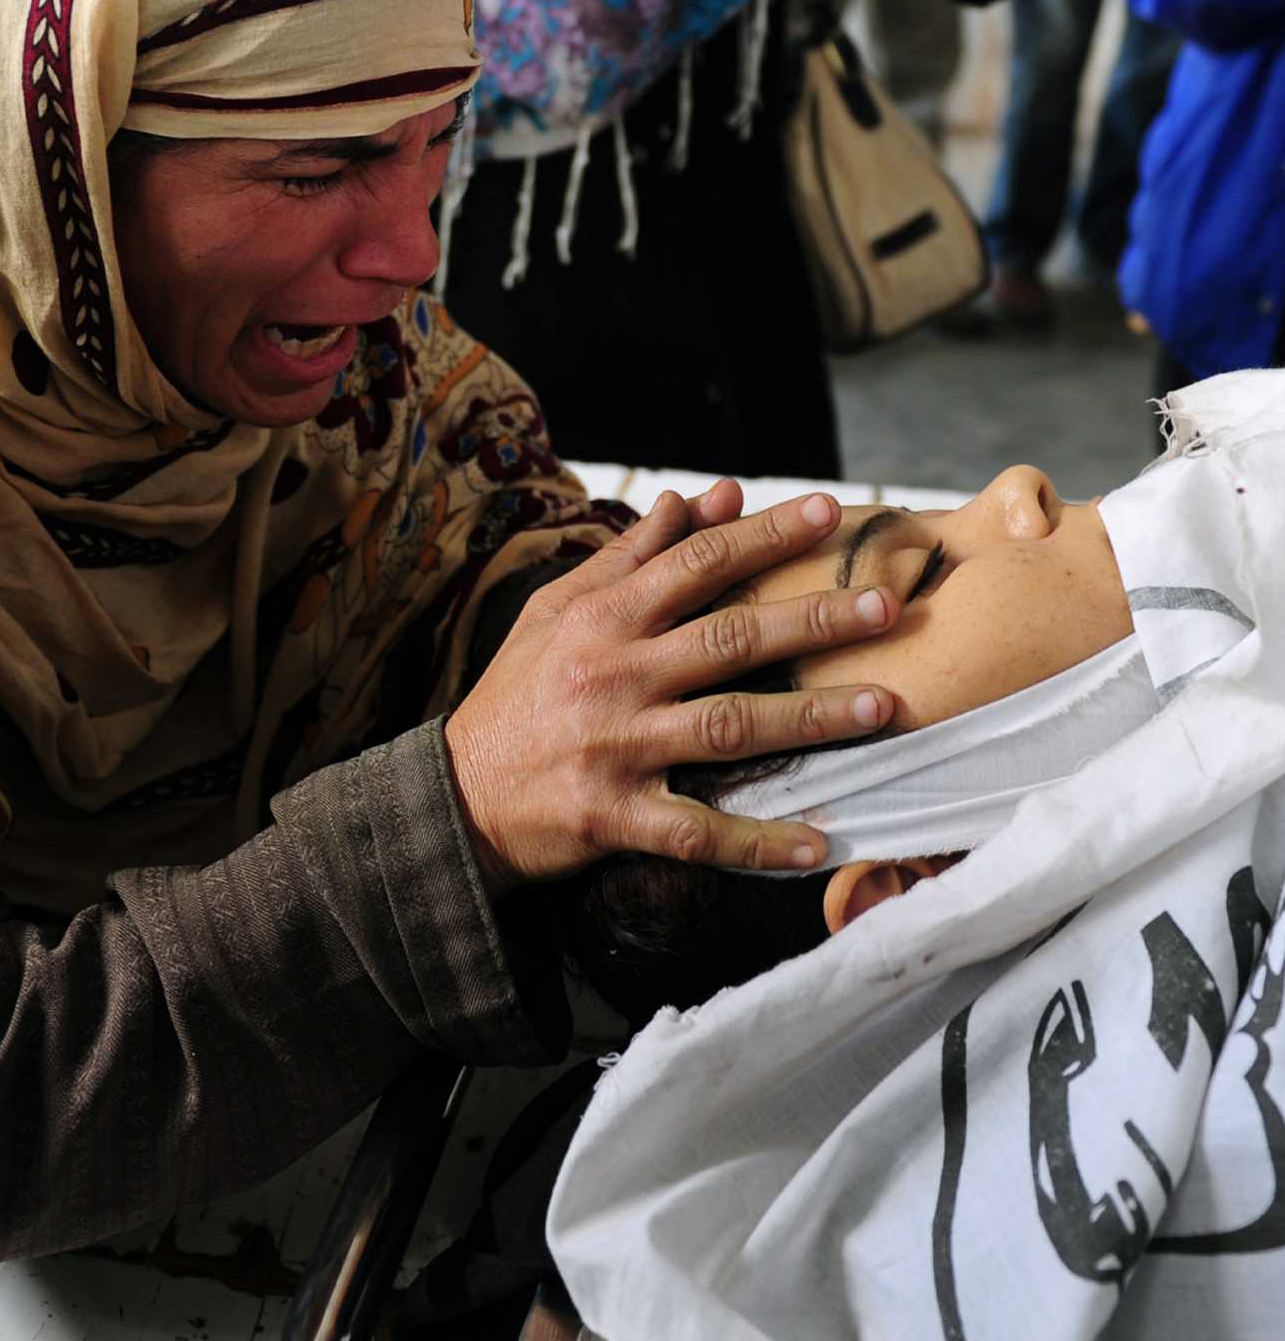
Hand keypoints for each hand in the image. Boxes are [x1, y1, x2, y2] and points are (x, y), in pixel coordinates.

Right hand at [444, 484, 896, 893]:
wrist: (453, 794)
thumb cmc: (518, 692)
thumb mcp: (559, 608)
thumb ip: (632, 555)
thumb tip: (697, 498)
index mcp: (604, 617)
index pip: (696, 562)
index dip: (763, 534)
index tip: (828, 511)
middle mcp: (616, 674)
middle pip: (729, 637)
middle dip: (812, 619)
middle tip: (887, 608)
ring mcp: (618, 745)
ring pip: (729, 726)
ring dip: (811, 719)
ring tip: (881, 706)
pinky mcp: (616, 815)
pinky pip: (699, 831)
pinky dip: (757, 841)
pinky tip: (814, 842)